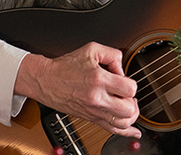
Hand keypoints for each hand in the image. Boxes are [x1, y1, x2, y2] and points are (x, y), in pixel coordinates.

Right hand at [14, 42, 140, 138]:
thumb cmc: (66, 66)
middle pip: (129, 109)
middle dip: (132, 100)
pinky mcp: (91, 119)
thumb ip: (113, 54)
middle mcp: (97, 99)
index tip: (123, 79)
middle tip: (126, 93)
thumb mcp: (91, 49)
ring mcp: (94, 111)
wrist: (46, 80)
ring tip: (127, 105)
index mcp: (98, 80)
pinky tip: (134, 131)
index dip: (130, 82)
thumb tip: (122, 69)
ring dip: (131, 114)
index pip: (129, 89)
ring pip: (124, 123)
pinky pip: (113, 131)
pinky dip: (127, 131)